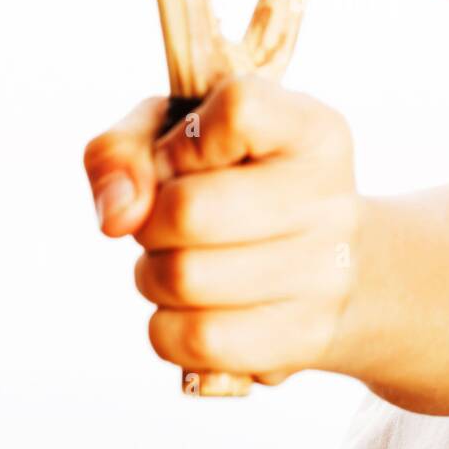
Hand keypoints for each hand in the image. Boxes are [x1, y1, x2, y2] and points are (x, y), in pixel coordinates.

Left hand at [82, 73, 362, 386]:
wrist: (332, 268)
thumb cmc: (240, 187)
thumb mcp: (181, 139)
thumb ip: (125, 150)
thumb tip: (116, 215)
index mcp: (310, 130)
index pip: (239, 109)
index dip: (183, 140)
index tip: (183, 157)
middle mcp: (328, 199)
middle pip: (189, 210)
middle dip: (152, 219)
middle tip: (170, 222)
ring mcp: (323, 275)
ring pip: (183, 280)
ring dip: (155, 274)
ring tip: (183, 262)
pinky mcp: (303, 339)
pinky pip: (194, 340)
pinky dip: (169, 326)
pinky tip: (194, 308)